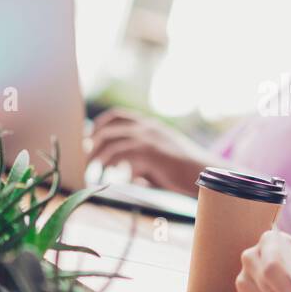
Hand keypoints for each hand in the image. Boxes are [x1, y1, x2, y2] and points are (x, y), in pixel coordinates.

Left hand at [86, 108, 220, 194]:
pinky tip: (108, 175)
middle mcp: (147, 127)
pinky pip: (118, 153)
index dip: (99, 126)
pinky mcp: (149, 151)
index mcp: (150, 126)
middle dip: (92, 143)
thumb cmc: (184, 171)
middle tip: (86, 160)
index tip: (89, 141)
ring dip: (96, 155)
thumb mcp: (161, 161)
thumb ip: (143, 162)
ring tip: (93, 171)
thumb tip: (128, 173)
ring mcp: (148, 137)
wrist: (204, 174)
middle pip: (108, 127)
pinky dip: (108, 164)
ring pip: (109, 139)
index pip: (118, 116)